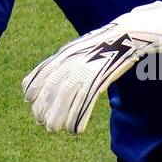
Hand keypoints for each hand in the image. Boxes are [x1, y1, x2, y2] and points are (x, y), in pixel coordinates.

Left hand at [22, 1, 161, 133]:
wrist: (132, 31)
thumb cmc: (109, 40)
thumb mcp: (85, 47)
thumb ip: (70, 58)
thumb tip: (60, 71)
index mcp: (68, 52)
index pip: (43, 72)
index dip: (33, 89)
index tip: (29, 102)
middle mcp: (74, 60)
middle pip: (52, 88)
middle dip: (44, 107)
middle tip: (43, 122)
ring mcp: (88, 68)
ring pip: (66, 97)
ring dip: (58, 116)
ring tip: (54, 129)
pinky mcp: (102, 77)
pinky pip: (86, 100)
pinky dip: (79, 117)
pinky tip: (76, 130)